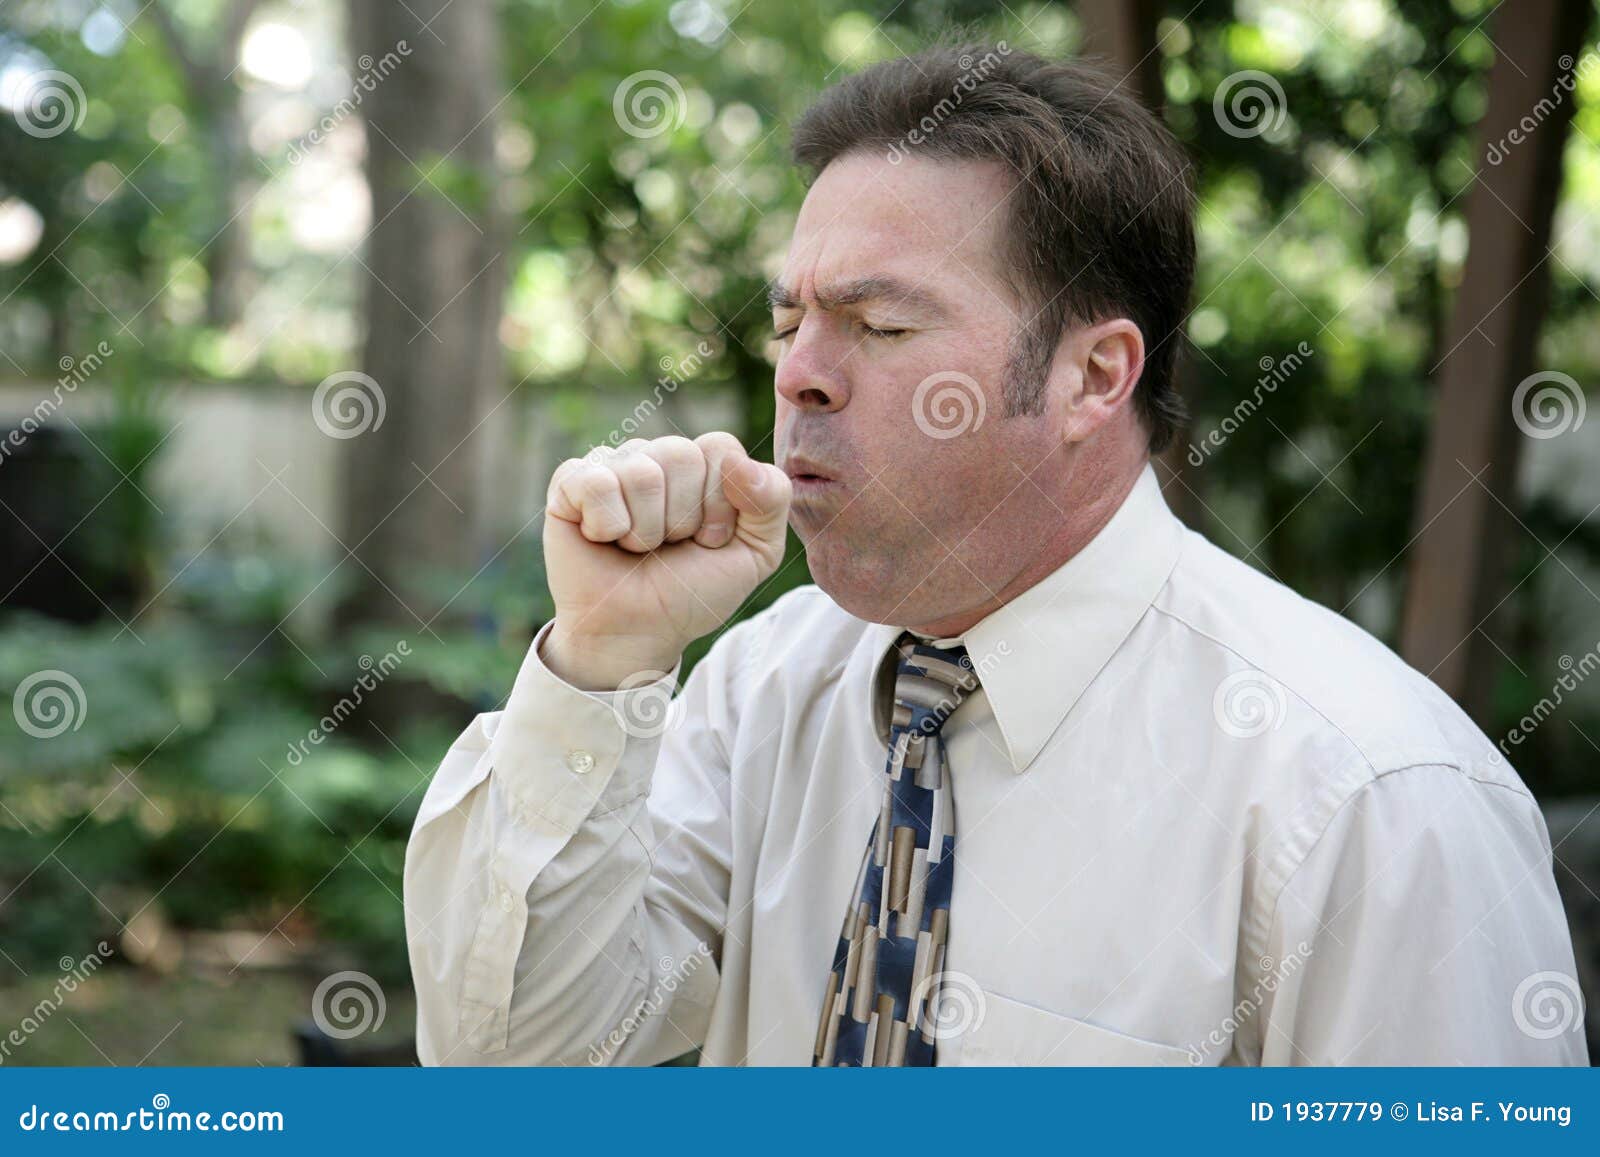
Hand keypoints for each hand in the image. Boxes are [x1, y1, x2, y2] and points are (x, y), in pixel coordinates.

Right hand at [541, 433, 790, 689]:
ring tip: (637, 548)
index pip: (719, 448)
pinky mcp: (570, 483)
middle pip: (680, 453)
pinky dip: (606, 524)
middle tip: (669, 547)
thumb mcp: (756, 553)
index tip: (710, 541)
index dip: (719, 504)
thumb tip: (739, 461)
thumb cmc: (692, 591)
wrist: (638, 633)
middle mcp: (656, 457)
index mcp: (701, 465)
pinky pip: (595, 482)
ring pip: (641, 472)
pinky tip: (603, 539)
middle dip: (682, 519)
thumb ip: (772, 499)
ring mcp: (612, 466)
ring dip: (645, 529)